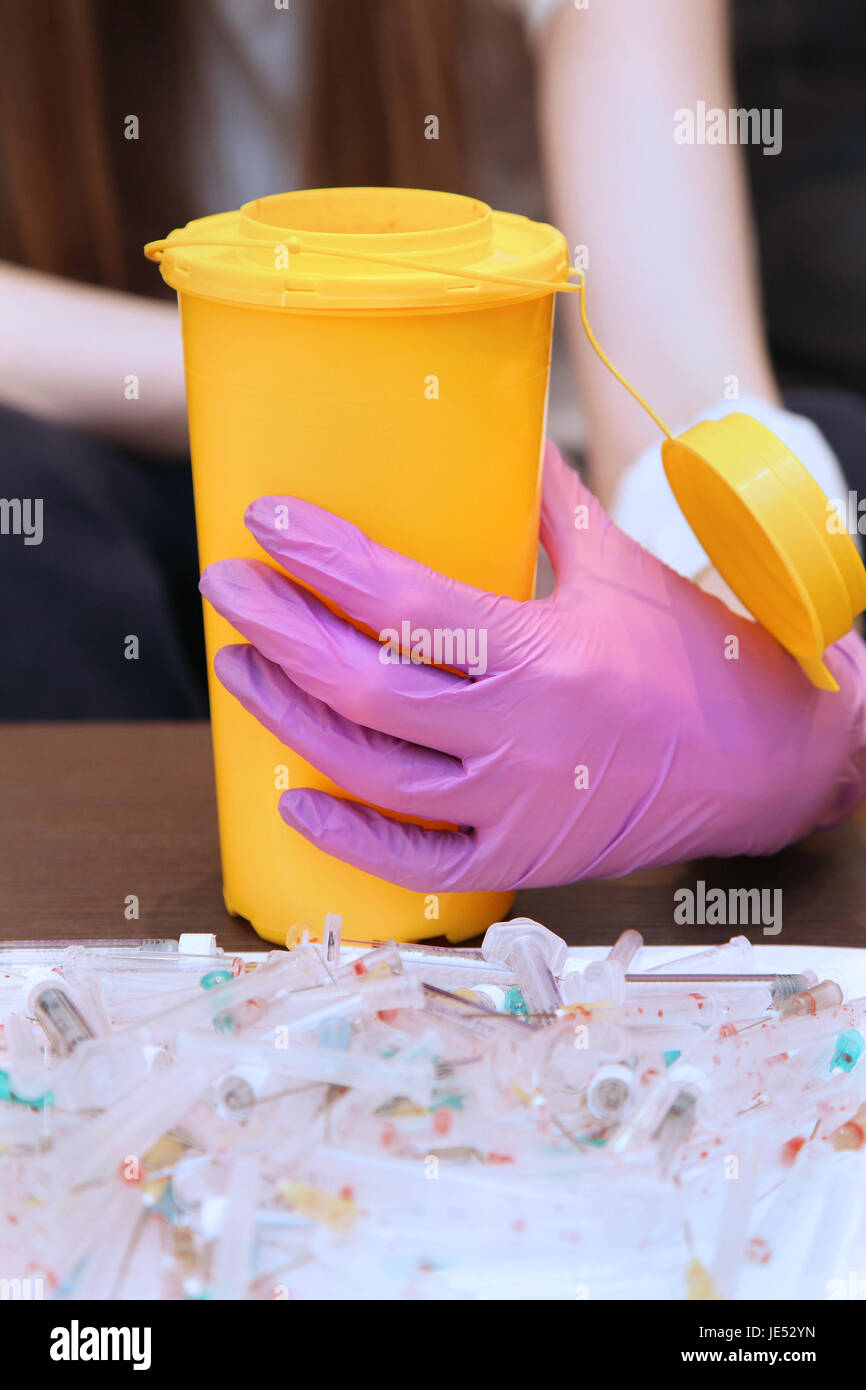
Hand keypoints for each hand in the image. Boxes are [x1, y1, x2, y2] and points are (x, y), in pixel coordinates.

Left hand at [199, 442, 865, 891]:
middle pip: (362, 686)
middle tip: (229, 588)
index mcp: (544, 652)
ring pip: (370, 769)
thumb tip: (505, 432)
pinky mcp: (521, 855)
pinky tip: (296, 799)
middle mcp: (519, 734)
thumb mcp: (619, 569)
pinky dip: (349, 837)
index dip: (324, 558)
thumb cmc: (695, 657)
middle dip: (278, 631)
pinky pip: (416, 862)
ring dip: (289, 718)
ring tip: (241, 668)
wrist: (766, 762)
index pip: (404, 600)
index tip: (267, 522)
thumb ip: (549, 505)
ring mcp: (515, 805)